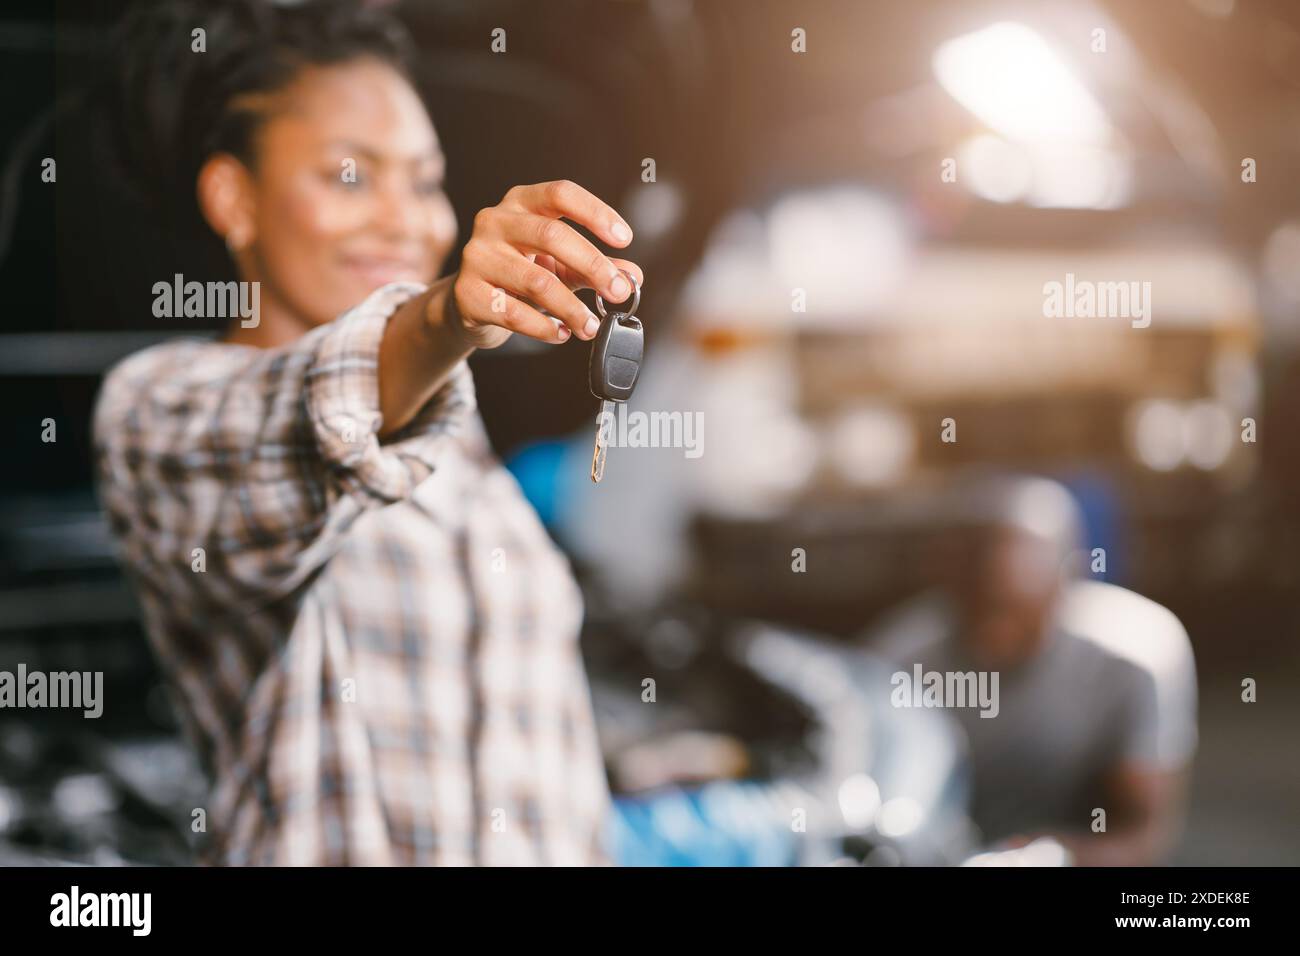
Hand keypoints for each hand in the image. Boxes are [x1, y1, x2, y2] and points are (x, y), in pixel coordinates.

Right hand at [435, 180, 642, 349]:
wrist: (471, 301)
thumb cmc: (521, 274)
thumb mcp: (560, 265)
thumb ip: (595, 267)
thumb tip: (633, 277)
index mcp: (521, 202)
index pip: (561, 193)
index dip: (596, 213)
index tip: (624, 238)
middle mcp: (495, 221)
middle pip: (552, 235)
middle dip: (593, 265)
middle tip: (618, 292)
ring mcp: (478, 255)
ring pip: (535, 281)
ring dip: (572, 308)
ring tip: (590, 326)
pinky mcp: (467, 292)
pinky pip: (514, 313)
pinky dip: (544, 328)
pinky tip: (561, 334)